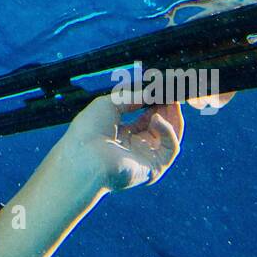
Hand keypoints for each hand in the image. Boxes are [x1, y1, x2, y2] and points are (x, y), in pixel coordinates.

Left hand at [62, 95, 183, 192]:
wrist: (84, 158)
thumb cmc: (89, 130)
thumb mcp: (109, 104)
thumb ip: (131, 98)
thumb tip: (151, 92)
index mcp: (122, 134)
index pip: (146, 118)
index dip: (155, 103)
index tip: (162, 88)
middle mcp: (135, 147)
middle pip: (160, 127)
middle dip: (166, 108)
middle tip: (171, 91)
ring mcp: (146, 158)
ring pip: (170, 137)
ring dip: (172, 117)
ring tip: (171, 100)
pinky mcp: (154, 168)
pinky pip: (171, 148)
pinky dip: (168, 130)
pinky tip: (157, 118)